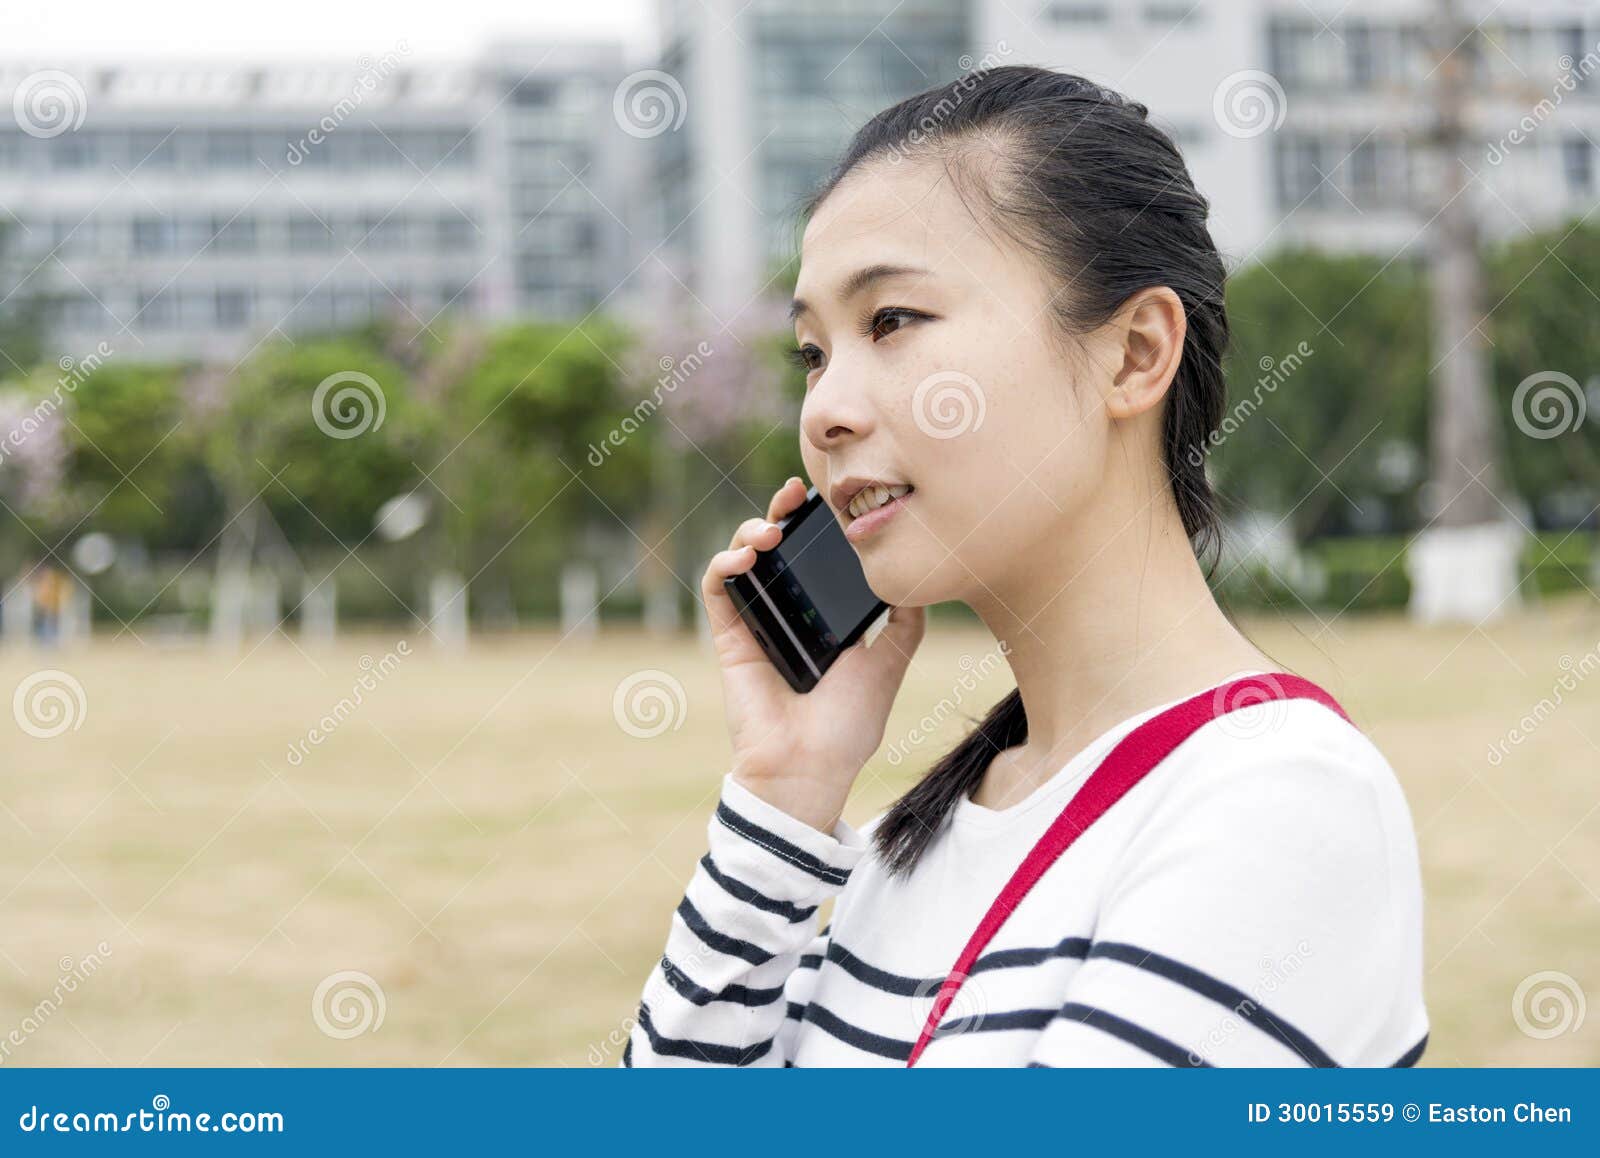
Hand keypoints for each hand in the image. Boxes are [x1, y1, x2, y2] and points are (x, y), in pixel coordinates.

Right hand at [700, 476, 925, 831]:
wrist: (810, 767)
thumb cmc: (849, 724)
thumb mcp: (889, 662)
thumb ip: (904, 622)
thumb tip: (916, 578)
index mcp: (823, 615)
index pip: (816, 556)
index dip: (818, 524)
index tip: (831, 499)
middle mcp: (788, 612)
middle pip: (779, 548)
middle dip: (782, 513)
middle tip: (794, 495)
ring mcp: (757, 622)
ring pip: (743, 559)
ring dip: (751, 532)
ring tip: (770, 531)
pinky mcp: (730, 637)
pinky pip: (718, 589)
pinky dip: (724, 565)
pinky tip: (745, 558)